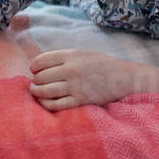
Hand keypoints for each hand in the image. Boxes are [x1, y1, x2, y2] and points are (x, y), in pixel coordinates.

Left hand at [29, 50, 158, 109]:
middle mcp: (71, 69)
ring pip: (44, 91)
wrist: (124, 78)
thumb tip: (38, 67)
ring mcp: (75, 86)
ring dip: (37, 92)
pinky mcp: (80, 100)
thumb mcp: (82, 54)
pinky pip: (55, 105)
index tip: (35, 71)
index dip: (34, 67)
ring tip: (37, 92)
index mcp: (70, 55)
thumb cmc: (101, 65)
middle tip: (37, 83)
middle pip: (40, 77)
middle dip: (36, 81)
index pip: (40, 61)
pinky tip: (45, 102)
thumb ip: (62, 58)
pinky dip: (46, 104)